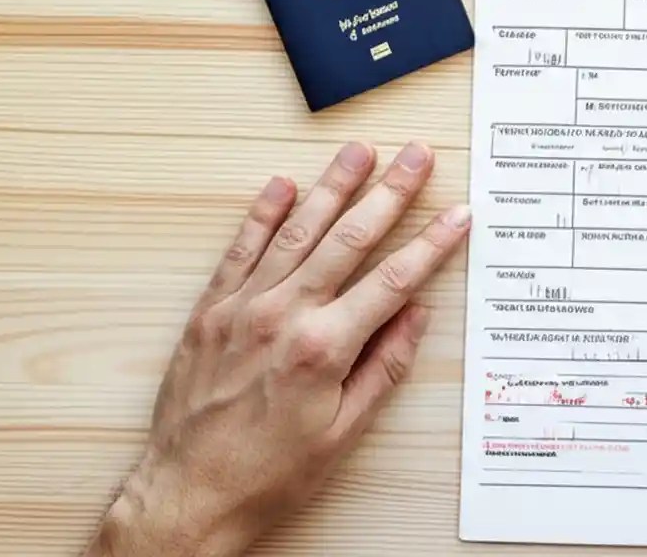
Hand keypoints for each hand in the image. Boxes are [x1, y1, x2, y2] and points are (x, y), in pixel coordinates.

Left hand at [84, 142, 470, 556]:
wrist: (187, 495)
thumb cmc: (269, 475)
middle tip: (415, 155)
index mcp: (324, 347)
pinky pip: (241, 250)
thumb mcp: (344, 432)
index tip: (459, 215)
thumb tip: (416, 316)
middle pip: (349, 239)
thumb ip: (383, 367)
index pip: (394, 281)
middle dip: (389, 192)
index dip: (433, 243)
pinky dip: (262, 215)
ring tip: (359, 151)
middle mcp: (283, 315)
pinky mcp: (211, 311)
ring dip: (331, 186)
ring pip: (297, 232)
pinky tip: (282, 185)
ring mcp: (242, 307)